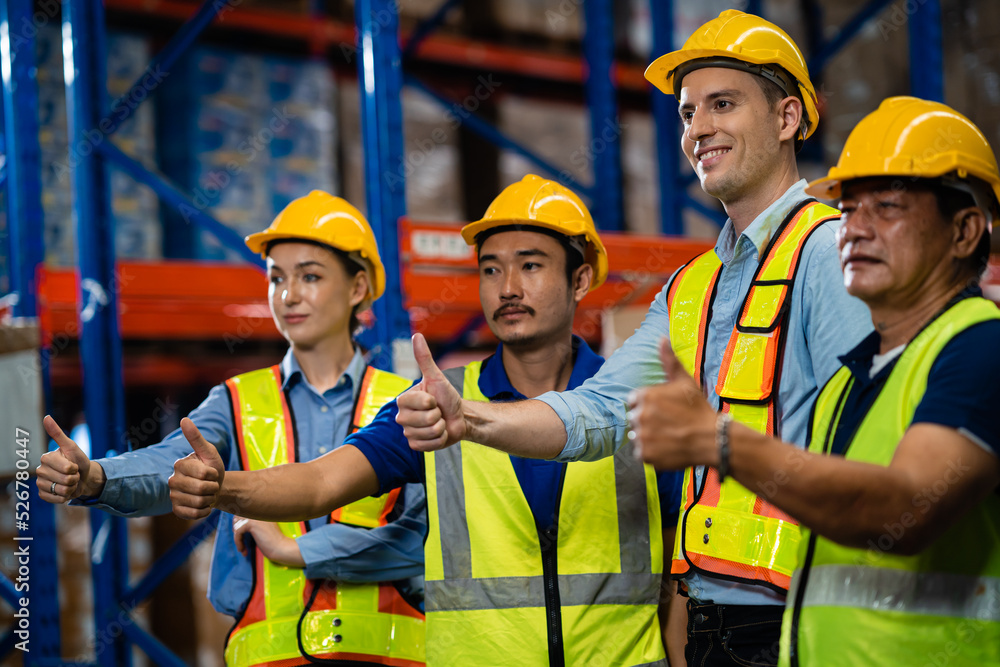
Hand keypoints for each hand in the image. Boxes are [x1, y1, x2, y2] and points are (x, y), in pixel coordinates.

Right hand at [36, 415, 102, 502]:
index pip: (66, 468)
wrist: (83, 477)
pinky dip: (66, 497)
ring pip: (61, 491)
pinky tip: (66, 491)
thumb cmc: (78, 460)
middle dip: (74, 478)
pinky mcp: (43, 495)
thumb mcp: (71, 446)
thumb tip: (47, 417)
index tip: (73, 464)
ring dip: (71, 488)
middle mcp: (40, 470)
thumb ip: (58, 433)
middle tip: (73, 474)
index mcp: (46, 458)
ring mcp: (40, 483)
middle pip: (65, 480)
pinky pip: (57, 499)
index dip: (75, 468)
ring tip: (70, 482)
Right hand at [169, 418, 224, 519]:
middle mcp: (172, 480)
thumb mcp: (209, 452)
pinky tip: (204, 504)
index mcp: (179, 465)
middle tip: (212, 484)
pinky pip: (195, 514)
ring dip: (210, 499)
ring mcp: (173, 496)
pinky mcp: (177, 510)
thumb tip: (184, 419)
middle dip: (213, 487)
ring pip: (199, 502)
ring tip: (208, 493)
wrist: (216, 486)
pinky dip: (205, 510)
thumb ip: (196, 438)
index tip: (212, 472)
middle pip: (201, 489)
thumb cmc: (212, 467)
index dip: (214, 474)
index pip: (203, 473)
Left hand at [233, 516, 304, 566]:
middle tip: (240, 540)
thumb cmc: (274, 541)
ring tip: (242, 547)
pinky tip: (243, 550)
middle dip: (236, 529)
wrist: (281, 547)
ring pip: (236, 524)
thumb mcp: (263, 528)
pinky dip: (238, 542)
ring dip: (237, 538)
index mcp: (262, 510)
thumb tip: (237, 522)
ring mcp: (255, 516)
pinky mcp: (252, 523)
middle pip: (238, 515)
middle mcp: (258, 510)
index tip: (240, 534)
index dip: (239, 523)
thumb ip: (254, 523)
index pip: (244, 511)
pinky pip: (237, 532)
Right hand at [396, 333, 465, 450]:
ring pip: (427, 433)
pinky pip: (427, 446)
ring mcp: (408, 432)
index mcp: (403, 400)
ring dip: (440, 428)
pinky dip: (438, 440)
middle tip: (438, 412)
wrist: (458, 416)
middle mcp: (401, 417)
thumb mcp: (437, 377)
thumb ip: (424, 358)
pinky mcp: (415, 446)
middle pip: (423, 420)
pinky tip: (438, 434)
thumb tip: (417, 335)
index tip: (434, 399)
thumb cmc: (446, 396)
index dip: (432, 402)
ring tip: (439, 422)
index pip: (419, 403)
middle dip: (438, 416)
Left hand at [627, 337, 717, 469]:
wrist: (712, 439)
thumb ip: (669, 360)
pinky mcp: (645, 455)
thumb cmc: (699, 409)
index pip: (634, 401)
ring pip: (638, 436)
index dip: (648, 405)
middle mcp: (639, 416)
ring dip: (649, 437)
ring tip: (668, 436)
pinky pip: (641, 453)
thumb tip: (661, 338)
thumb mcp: (685, 381)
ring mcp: (641, 436)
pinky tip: (667, 447)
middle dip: (647, 421)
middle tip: (668, 424)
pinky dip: (652, 452)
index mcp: (644, 396)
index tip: (662, 410)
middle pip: (635, 419)